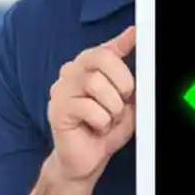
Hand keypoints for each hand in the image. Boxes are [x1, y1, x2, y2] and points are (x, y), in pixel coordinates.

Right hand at [47, 26, 136, 182]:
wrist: (85, 161)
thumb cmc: (104, 129)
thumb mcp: (126, 103)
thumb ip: (130, 80)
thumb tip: (136, 54)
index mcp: (88, 67)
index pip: (106, 48)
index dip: (123, 40)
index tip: (138, 33)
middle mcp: (71, 72)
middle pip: (102, 59)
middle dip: (122, 82)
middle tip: (123, 102)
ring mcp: (61, 89)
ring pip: (95, 83)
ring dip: (112, 107)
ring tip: (107, 120)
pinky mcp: (57, 109)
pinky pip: (88, 107)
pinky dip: (100, 121)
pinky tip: (95, 128)